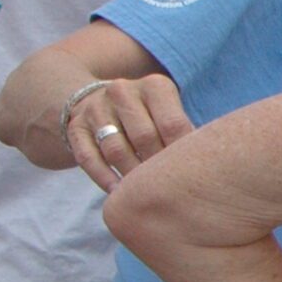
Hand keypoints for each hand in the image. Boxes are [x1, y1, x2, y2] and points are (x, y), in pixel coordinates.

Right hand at [64, 74, 192, 193]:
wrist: (97, 100)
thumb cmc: (150, 116)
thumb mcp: (169, 112)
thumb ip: (184, 133)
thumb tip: (205, 166)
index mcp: (155, 86)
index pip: (173, 124)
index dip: (181, 154)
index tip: (188, 175)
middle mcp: (122, 92)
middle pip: (144, 137)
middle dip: (157, 166)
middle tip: (169, 189)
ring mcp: (95, 109)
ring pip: (116, 150)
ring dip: (132, 176)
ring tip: (146, 195)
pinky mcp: (75, 127)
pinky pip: (89, 158)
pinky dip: (105, 178)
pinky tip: (118, 194)